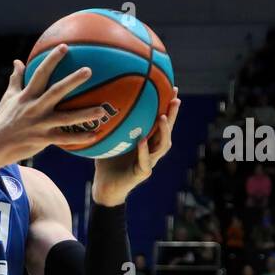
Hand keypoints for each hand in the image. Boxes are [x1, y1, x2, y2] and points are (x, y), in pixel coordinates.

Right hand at [0, 45, 111, 160]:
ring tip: (102, 109)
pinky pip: (65, 139)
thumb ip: (16, 79)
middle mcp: (35, 108)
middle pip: (56, 91)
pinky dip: (80, 138)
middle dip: (72, 80)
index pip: (40, 73)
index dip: (52, 59)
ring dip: (84, 114)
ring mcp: (40, 125)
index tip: (64, 46)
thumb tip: (17, 61)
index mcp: (27, 96)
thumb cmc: (2, 120)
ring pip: (66, 118)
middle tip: (88, 71)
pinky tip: (95, 135)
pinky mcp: (43, 139)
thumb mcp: (8, 98)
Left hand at [92, 89, 180, 205]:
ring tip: (162, 117)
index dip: (167, 105)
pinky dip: (144, 151)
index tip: (172, 88)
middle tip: (175, 99)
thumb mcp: (107, 138)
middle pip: (168, 129)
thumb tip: (99, 100)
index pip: (160, 119)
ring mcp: (149, 161)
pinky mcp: (142, 173)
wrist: (104, 186)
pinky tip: (142, 141)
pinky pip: (145, 161)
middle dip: (173, 114)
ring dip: (163, 131)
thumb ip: (108, 123)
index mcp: (147, 139)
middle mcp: (152, 149)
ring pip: (163, 145)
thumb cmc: (106, 161)